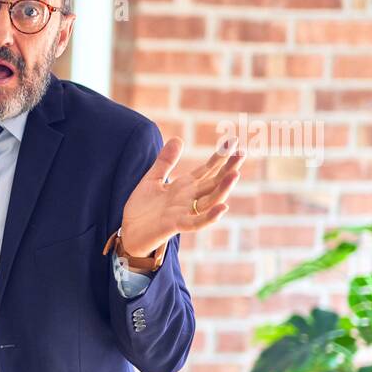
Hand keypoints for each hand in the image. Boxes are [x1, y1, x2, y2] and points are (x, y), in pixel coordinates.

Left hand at [119, 136, 245, 256]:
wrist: (129, 232)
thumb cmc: (142, 208)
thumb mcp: (152, 179)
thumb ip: (165, 161)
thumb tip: (178, 138)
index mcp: (184, 186)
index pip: (207, 170)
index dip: (220, 156)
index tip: (233, 140)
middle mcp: (189, 198)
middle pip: (214, 183)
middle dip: (228, 169)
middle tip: (242, 154)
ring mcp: (184, 212)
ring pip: (210, 200)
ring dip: (223, 189)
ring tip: (235, 174)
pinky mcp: (176, 225)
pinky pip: (196, 222)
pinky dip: (210, 217)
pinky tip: (223, 208)